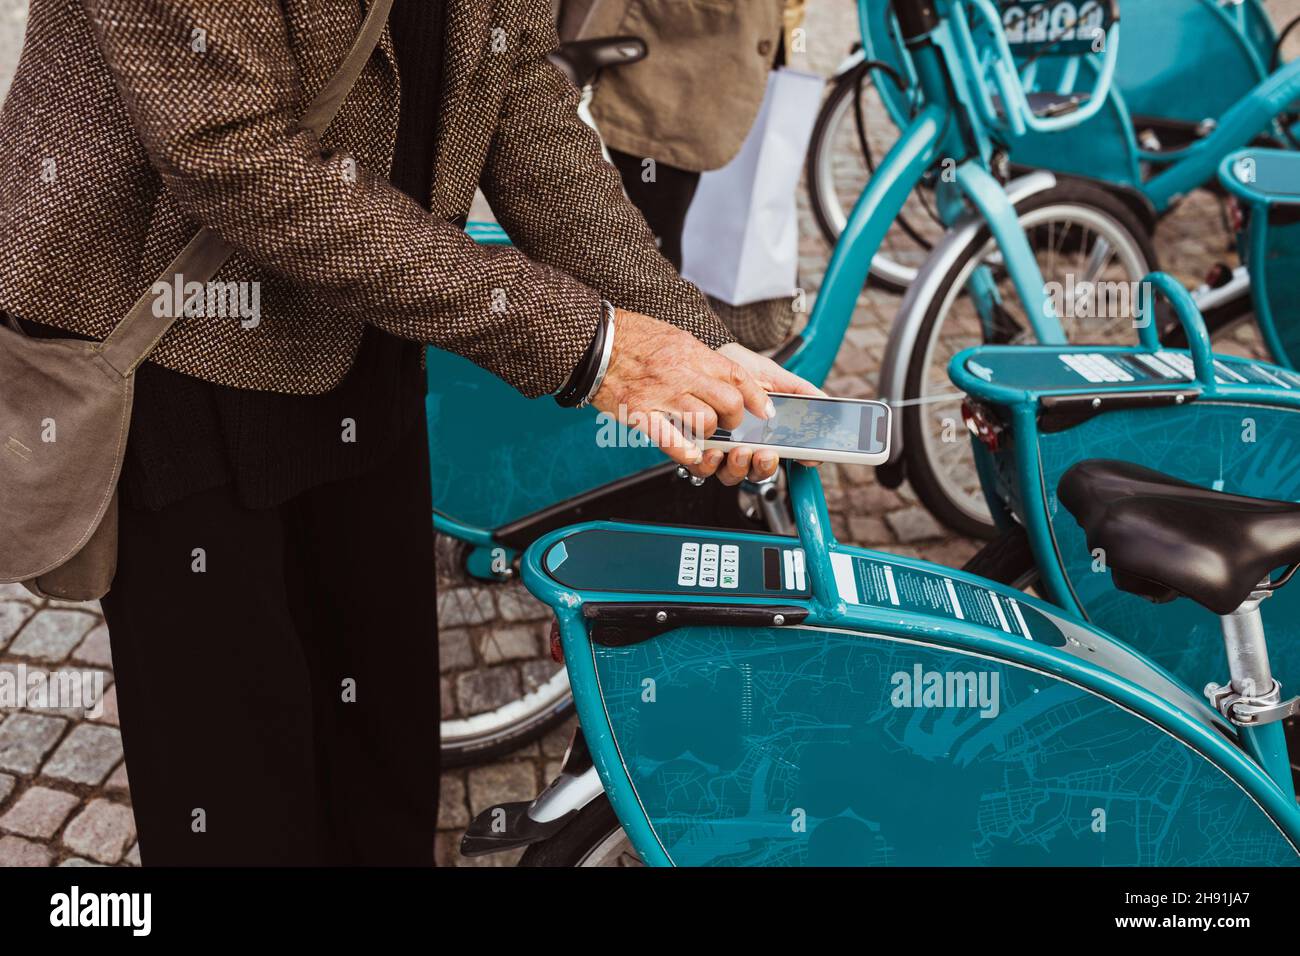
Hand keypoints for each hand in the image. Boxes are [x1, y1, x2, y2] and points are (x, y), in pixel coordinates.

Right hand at [591, 310, 773, 470]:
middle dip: (734, 419)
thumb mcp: (675, 338)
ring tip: (702, 432)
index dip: (756, 396)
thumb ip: (699, 358)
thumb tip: (723, 374)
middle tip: (729, 424)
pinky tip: (690, 453)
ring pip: (705, 422)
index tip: (764, 410)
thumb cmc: (632, 337)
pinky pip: (670, 438)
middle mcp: (682, 374)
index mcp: (692, 354)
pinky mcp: (640, 412)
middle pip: (728, 402)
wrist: (595, 341)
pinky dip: (684, 450)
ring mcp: (661, 394)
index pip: (738, 376)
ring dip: (709, 433)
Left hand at [703, 343, 825, 485]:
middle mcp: (745, 448)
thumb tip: (827, 405)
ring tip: (738, 451)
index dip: (792, 461)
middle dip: (763, 467)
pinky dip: (709, 464)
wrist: (712, 356)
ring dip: (738, 467)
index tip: (799, 456)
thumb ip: (802, 392)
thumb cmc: (743, 369)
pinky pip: (703, 468)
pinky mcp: (698, 449)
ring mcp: (722, 451)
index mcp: (766, 437)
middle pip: (757, 472)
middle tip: (764, 454)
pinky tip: (713, 451)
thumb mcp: (776, 377)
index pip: (781, 457)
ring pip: (732, 475)